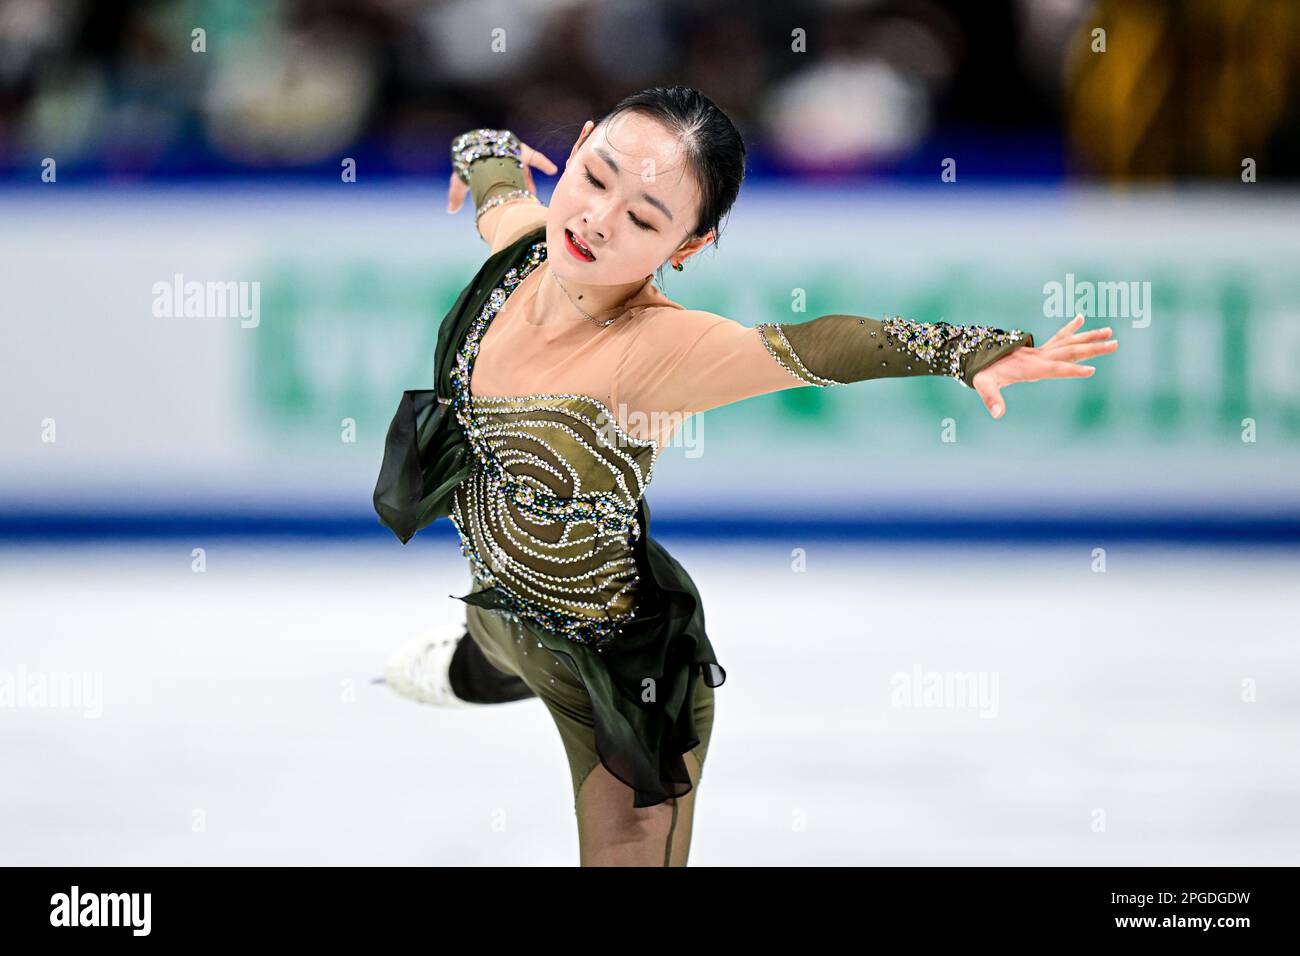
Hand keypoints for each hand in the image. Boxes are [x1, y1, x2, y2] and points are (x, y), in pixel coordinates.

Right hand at [447, 139, 556, 212]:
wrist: (477, 153)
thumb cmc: (466, 169)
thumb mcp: (459, 184)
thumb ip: (456, 196)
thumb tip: (450, 210)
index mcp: (487, 168)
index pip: (498, 181)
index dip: (504, 191)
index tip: (511, 202)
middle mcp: (500, 160)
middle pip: (511, 176)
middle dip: (516, 188)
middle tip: (522, 200)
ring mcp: (512, 154)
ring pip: (522, 170)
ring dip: (527, 182)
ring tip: (532, 195)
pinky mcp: (521, 149)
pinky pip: (536, 157)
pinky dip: (544, 164)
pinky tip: (552, 171)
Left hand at [972, 314, 1117, 418]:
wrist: (977, 356)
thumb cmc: (982, 374)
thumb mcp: (984, 386)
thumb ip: (991, 399)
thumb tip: (997, 414)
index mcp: (1031, 367)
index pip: (1055, 369)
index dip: (1072, 371)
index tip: (1092, 370)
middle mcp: (1039, 357)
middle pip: (1070, 352)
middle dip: (1093, 349)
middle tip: (1115, 344)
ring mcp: (1040, 351)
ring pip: (1069, 342)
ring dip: (1089, 337)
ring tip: (1110, 333)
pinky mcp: (1039, 350)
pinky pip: (1058, 338)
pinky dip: (1070, 329)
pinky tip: (1081, 318)